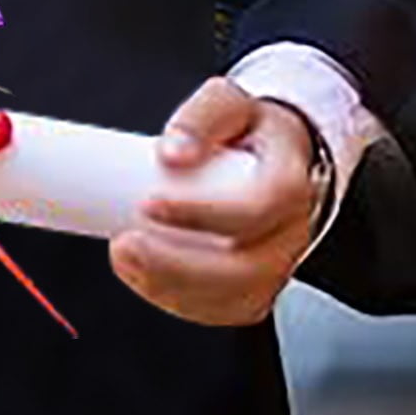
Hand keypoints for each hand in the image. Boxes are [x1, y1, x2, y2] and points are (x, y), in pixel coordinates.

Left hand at [108, 76, 318, 326]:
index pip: (259, 208)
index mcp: (290, 181)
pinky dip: (181, 303)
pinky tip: (143, 279)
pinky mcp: (257, 287)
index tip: (148, 203)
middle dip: (179, 267)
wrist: (272, 154)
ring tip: (122, 256)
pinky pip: (225, 310)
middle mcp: (293, 231)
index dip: (204, 214)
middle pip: (249, 269)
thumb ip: (200, 117)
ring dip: (172, 289)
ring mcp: (279, 265)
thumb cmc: (248, 129)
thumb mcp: (227, 103)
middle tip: (124, 244)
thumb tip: (172, 153)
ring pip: (236, 299)